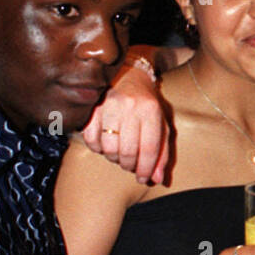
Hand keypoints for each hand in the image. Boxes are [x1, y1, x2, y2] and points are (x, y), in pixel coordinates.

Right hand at [81, 57, 169, 184]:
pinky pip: (91, 140)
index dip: (146, 169)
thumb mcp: (161, 124)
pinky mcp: (91, 107)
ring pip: (109, 149)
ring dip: (113, 159)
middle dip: (129, 166)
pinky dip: (97, 148)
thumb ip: (162, 152)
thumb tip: (158, 179)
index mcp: (151, 110)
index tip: (143, 178)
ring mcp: (109, 106)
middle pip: (128, 152)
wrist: (128, 74)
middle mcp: (130, 107)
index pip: (149, 149)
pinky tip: (104, 144)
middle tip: (130, 166)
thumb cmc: (146, 105)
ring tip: (118, 154)